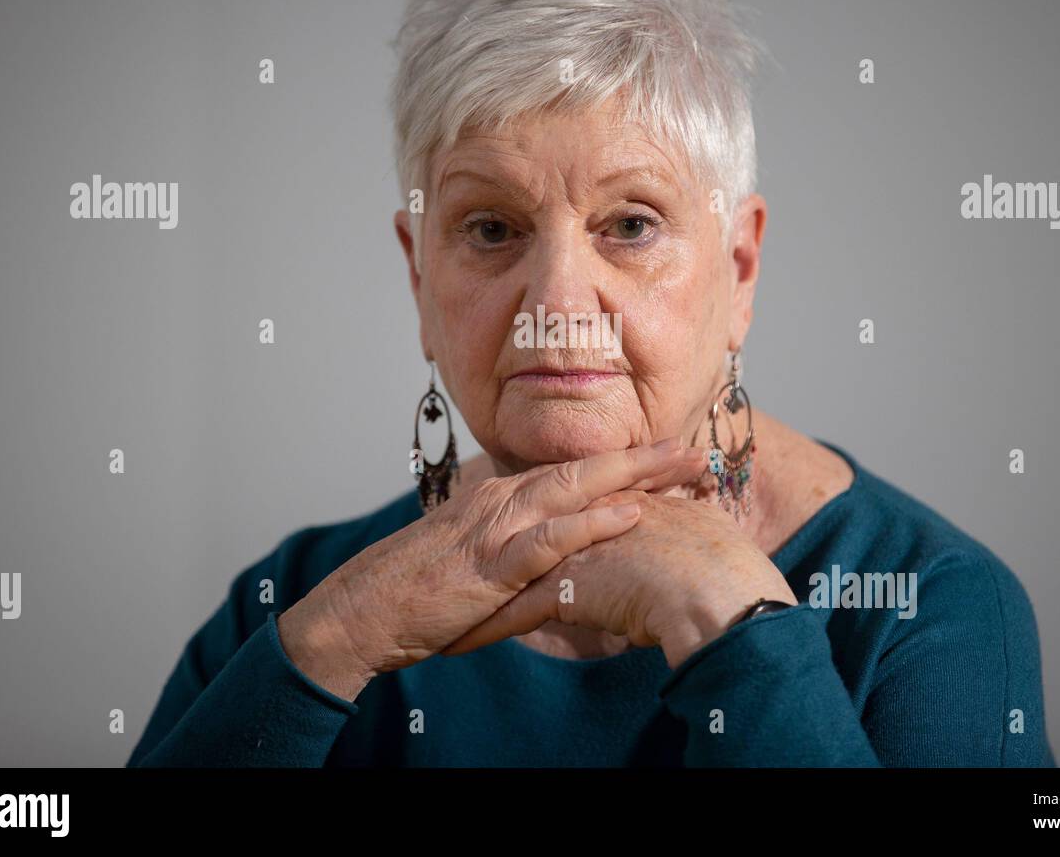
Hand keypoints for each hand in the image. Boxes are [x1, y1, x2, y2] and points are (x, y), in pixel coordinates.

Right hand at [277, 439, 706, 699]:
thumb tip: (556, 555)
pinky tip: (631, 514)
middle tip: (698, 447)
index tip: (671, 458)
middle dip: (645, 457)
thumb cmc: (416, 592)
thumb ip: (514, 550)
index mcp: (499, 497)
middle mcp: (502, 499)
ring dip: (634, 475)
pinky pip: (550, 538)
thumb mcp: (472, 560)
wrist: (361, 611)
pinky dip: (592, 522)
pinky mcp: (490, 563)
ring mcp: (496, 527)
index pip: (573, 472)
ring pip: (575, 489)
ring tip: (683, 466)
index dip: (625, 464)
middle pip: (585, 469)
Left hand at [440, 490, 796, 669]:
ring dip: (476, 591)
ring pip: (510, 571)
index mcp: (618, 504)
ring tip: (445, 605)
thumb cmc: (724, 572)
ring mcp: (574, 550)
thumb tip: (675, 550)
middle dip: (492, 550)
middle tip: (459, 564)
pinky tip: (455, 645)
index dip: (537, 525)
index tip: (512, 535)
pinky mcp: (565, 587)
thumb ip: (673, 542)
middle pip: (527, 532)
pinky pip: (513, 613)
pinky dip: (483, 630)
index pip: (563, 512)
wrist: (722, 589)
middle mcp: (589, 519)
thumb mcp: (695, 544)